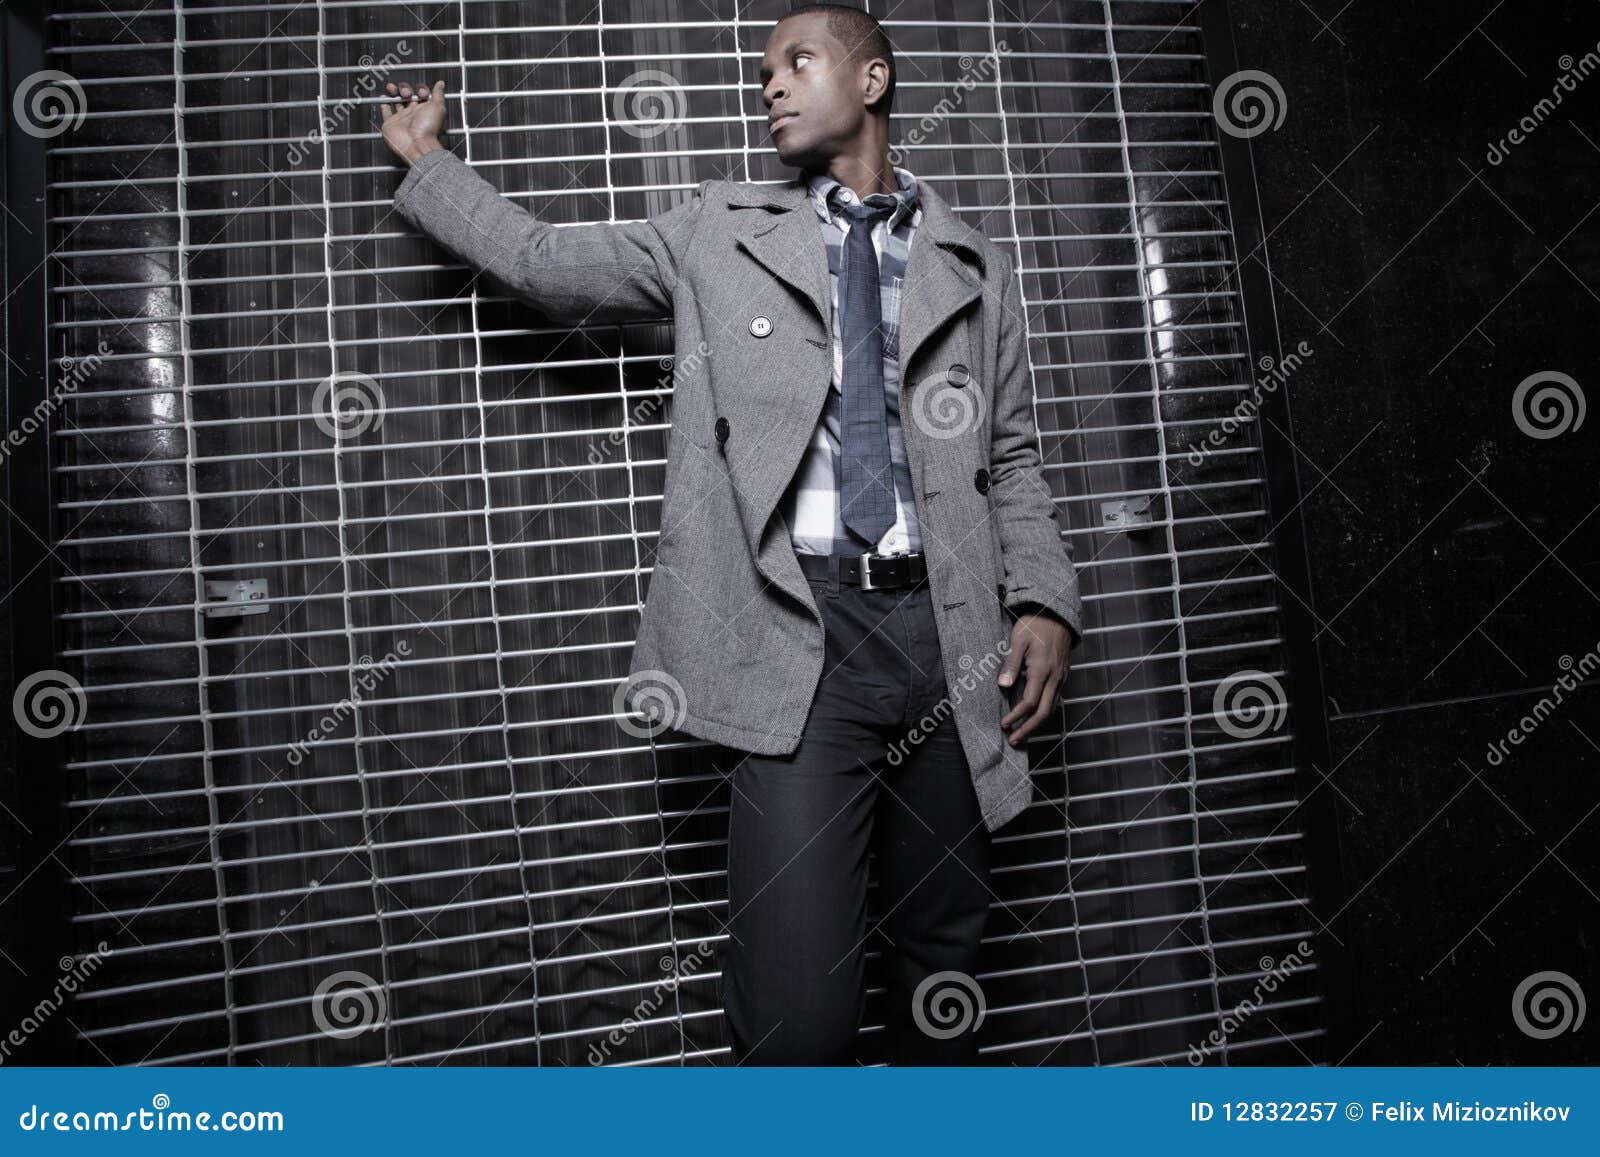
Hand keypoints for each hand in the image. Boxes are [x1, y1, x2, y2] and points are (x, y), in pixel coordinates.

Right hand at [380, 79, 447, 164]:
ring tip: (392, 87)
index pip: (421, 94)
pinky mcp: (390, 123)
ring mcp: (401, 118)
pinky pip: (386, 112)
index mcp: (424, 109)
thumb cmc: (428, 129)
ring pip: (396, 101)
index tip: (420, 92)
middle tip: (406, 93)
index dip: (420, 89)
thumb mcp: (437, 107)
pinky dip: (384, 104)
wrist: (417, 144)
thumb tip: (440, 84)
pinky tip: (383, 98)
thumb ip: (438, 94)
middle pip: (407, 96)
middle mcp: (413, 113)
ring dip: (394, 92)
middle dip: (405, 88)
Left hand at [997, 609, 1072, 745]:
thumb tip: (1003, 685)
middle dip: (1029, 729)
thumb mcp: (1018, 640)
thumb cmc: (1036, 624)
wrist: (1057, 614)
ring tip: (1023, 732)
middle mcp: (1055, 677)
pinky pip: (1056, 699)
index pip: (1029, 702)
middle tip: (1015, 740)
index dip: (1016, 716)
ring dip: (1037, 723)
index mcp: (1042, 670)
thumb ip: (1010, 663)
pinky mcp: (1063, 675)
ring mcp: (1061, 677)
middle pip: (1044, 712)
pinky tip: (1035, 714)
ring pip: (1052, 708)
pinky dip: (1045, 711)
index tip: (1004, 724)